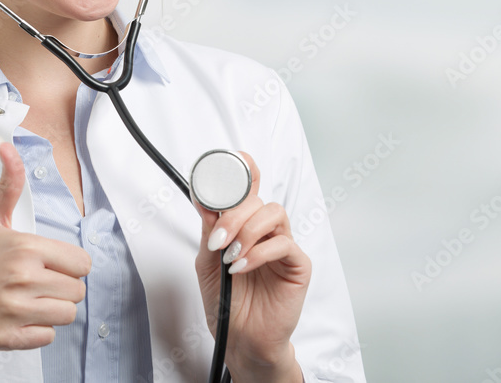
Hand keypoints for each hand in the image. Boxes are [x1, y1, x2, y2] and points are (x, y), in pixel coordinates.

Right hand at [0, 141, 90, 381]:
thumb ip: (9, 184)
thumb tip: (7, 146)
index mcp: (25, 248)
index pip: (82, 263)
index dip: (69, 265)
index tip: (49, 265)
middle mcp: (22, 279)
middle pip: (78, 291)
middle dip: (61, 288)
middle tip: (35, 283)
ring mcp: (14, 310)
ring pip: (67, 315)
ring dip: (52, 310)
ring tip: (29, 300)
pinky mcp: (7, 337)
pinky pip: (48, 337)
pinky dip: (37, 331)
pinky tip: (18, 317)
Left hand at [193, 152, 309, 380]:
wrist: (239, 340)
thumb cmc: (225, 301)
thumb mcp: (206, 262)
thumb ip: (208, 230)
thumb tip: (203, 198)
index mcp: (244, 225)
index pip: (249, 188)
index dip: (244, 170)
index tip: (231, 161)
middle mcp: (265, 231)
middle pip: (257, 199)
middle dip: (233, 214)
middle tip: (218, 238)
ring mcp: (283, 246)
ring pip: (273, 214)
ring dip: (247, 230)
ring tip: (230, 255)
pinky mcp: (298, 265)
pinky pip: (284, 244)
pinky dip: (259, 252)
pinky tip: (241, 267)